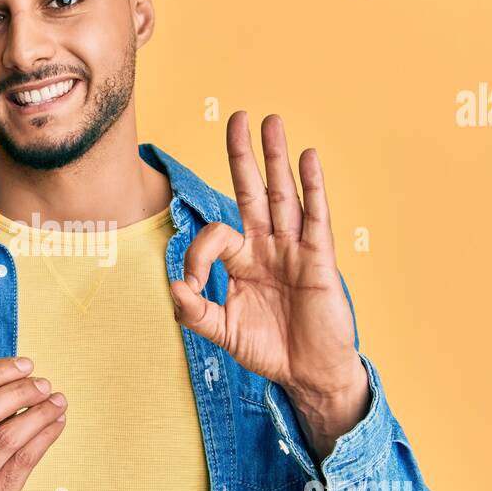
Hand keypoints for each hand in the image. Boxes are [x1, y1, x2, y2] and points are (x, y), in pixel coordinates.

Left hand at [170, 111, 367, 456]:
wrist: (309, 373)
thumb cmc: (268, 350)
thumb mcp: (222, 332)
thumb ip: (195, 312)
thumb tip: (173, 286)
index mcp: (242, 260)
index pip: (215, 235)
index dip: (195, 254)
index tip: (189, 286)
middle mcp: (267, 246)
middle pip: (252, 191)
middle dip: (243, 155)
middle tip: (237, 117)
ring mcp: (294, 249)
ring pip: (283, 195)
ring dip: (276, 158)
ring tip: (271, 121)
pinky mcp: (319, 259)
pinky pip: (315, 217)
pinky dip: (313, 187)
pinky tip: (308, 158)